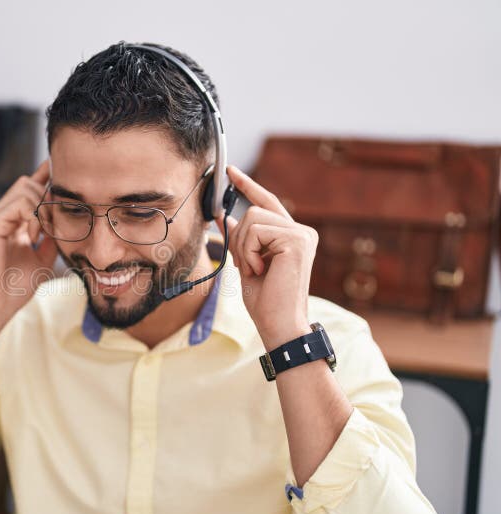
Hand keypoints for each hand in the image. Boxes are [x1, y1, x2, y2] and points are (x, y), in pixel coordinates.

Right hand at [0, 160, 57, 321]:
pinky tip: (34, 236)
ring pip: (24, 187)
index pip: (28, 191)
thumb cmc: (12, 290)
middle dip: (47, 193)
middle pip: (27, 183)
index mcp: (12, 224)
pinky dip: (32, 216)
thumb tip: (66, 223)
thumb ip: (52, 239)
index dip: (45, 178)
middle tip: (55, 219)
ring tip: (43, 232)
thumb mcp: (42, 260)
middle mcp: (1, 217)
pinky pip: (18, 204)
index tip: (63, 174)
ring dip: (42, 207)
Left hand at [214, 165, 317, 349]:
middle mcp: (301, 231)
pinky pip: (255, 230)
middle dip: (239, 240)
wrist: (279, 325)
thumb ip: (241, 239)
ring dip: (244, 248)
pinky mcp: (297, 239)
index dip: (248, 185)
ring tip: (256, 270)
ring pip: (252, 219)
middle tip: (248, 267)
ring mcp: (302, 234)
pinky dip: (249, 252)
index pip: (267, 202)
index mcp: (292, 236)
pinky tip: (261, 270)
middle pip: (253, 211)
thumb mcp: (246, 263)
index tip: (230, 171)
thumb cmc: (265, 301)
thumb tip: (227, 217)